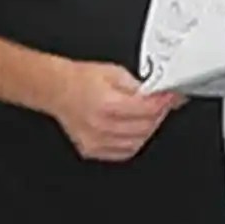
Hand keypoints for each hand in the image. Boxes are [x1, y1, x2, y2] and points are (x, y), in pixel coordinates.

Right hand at [45, 60, 180, 161]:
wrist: (55, 88)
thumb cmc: (79, 79)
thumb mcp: (113, 71)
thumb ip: (137, 85)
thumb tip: (158, 94)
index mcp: (107, 104)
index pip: (148, 110)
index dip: (163, 102)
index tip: (169, 97)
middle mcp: (101, 125)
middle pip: (145, 127)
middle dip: (157, 115)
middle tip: (160, 105)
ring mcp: (96, 140)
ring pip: (137, 142)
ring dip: (146, 129)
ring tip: (145, 116)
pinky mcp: (92, 149)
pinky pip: (123, 152)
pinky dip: (132, 142)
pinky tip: (131, 130)